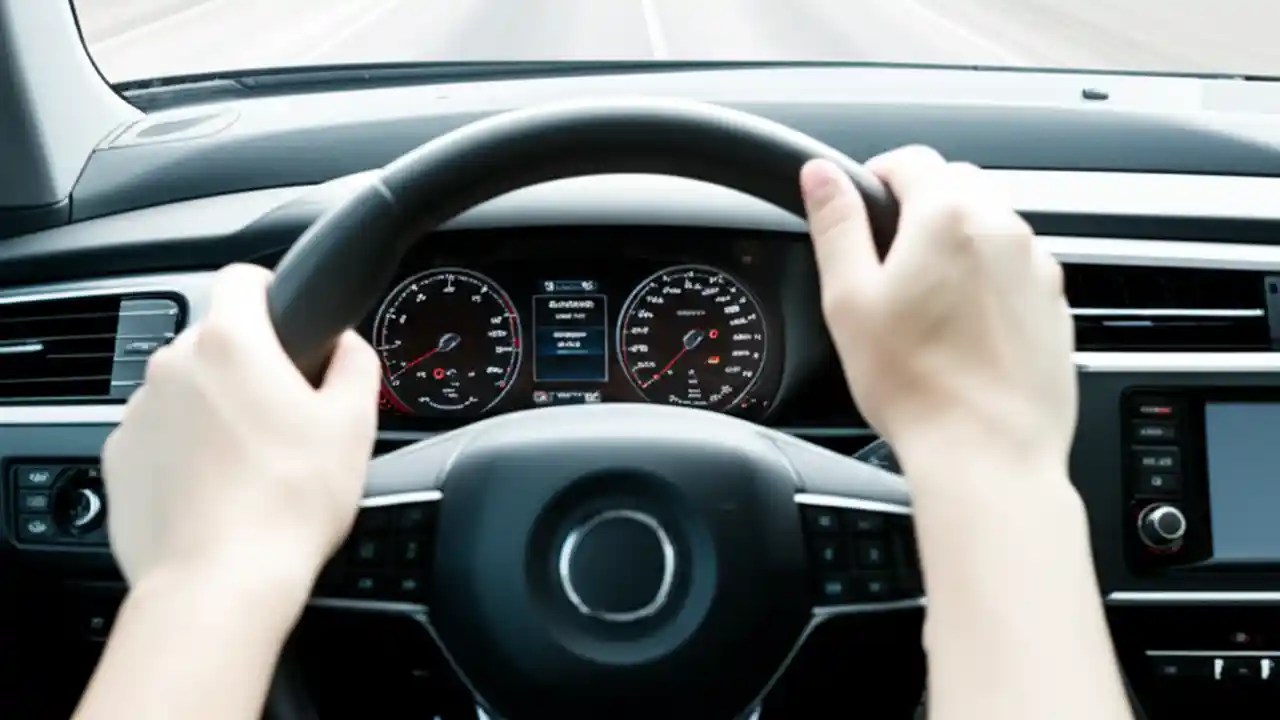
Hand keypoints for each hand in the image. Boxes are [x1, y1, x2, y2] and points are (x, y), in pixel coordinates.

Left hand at [102, 264, 379, 594]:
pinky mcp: (118, 459)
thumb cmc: (288, 503)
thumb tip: (348, 344)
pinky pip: (159, 437)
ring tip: (253, 463)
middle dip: (249, 367)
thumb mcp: (354, 424)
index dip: (271, 290)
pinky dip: (185, 452)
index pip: (242, 277)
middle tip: (287, 415)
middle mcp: (172, 366)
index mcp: (232, 343)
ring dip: (214, 410)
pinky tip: (218, 489)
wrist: (221, 582)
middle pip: (216, 341)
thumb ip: (356, 363)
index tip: (286, 316)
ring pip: (185, 391)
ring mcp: (137, 413)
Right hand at [800, 146, 1075, 479]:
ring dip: (957, 241)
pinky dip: (988, 280)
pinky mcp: (1054, 305)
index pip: (911, 161)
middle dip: (921, 205)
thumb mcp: (848, 299)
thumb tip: (821, 175)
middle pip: (957, 185)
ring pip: (991, 226)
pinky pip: (1016, 269)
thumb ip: (836, 225)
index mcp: (947, 216)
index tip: (862, 208)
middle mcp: (1003, 229)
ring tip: (925, 300)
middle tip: (887, 257)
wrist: (987, 454)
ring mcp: (1037, 268)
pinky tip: (961, 328)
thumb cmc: (916, 386)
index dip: (877, 178)